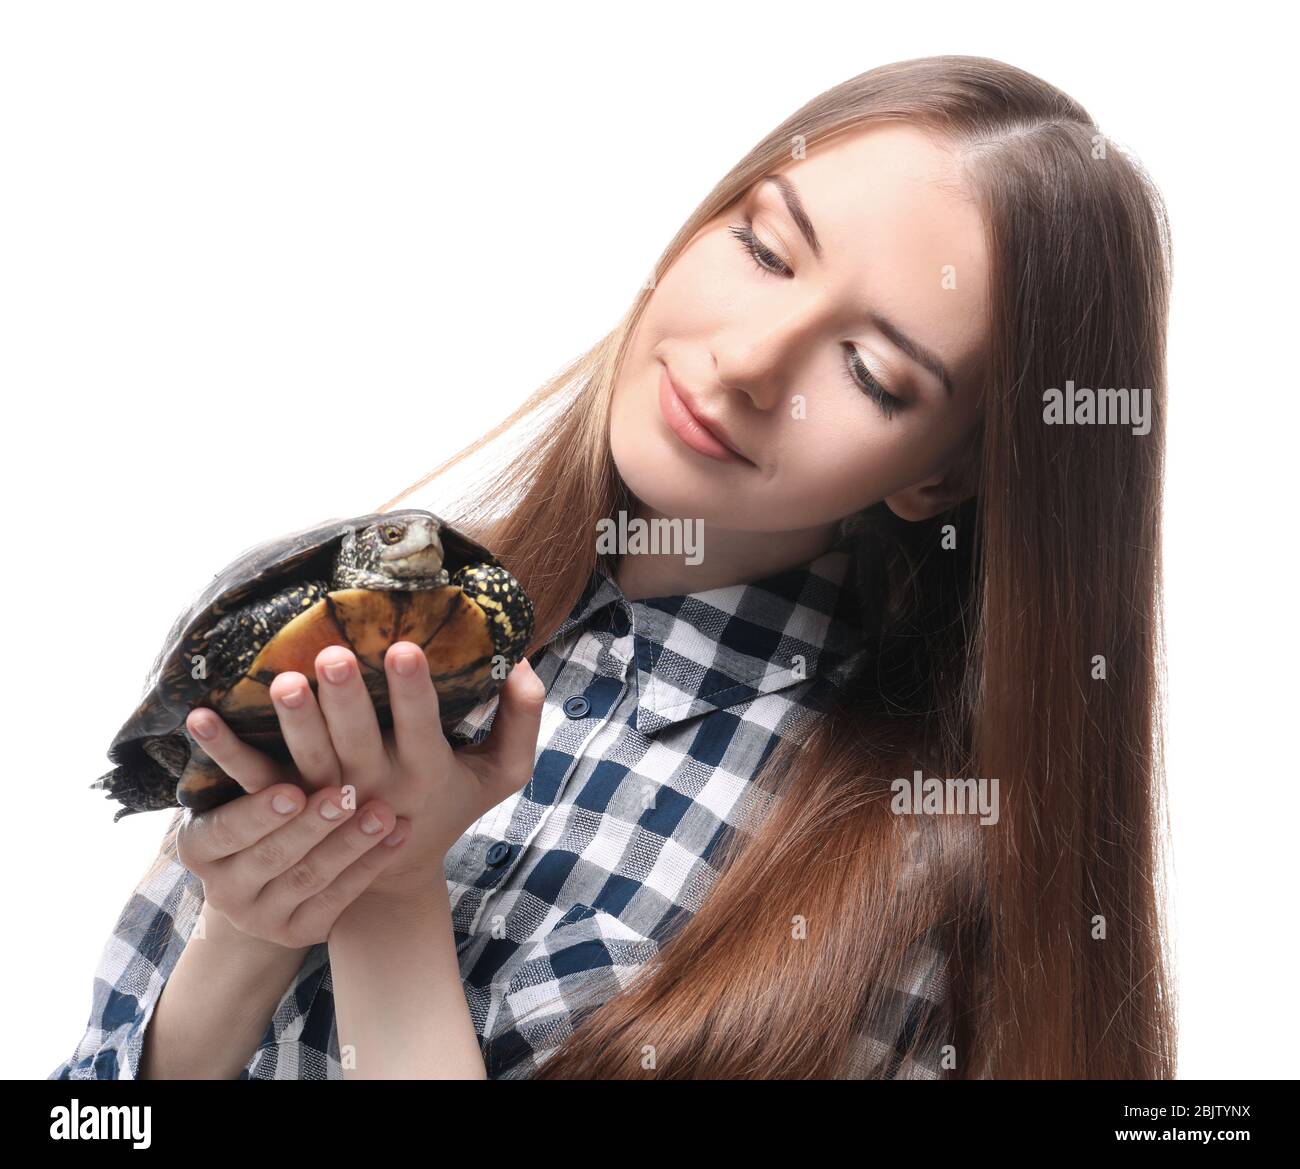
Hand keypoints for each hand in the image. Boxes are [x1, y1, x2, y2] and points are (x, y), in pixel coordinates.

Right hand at [175, 778, 410, 948]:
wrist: (264, 884)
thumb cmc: (258, 813)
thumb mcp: (242, 790)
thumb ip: (252, 760)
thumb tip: (267, 692)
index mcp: (198, 846)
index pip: (226, 830)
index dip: (259, 812)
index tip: (292, 789)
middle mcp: (222, 889)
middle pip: (271, 855)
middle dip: (311, 825)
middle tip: (345, 795)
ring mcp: (260, 917)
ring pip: (310, 877)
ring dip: (350, 843)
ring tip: (383, 811)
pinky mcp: (299, 932)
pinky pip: (339, 899)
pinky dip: (372, 863)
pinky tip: (399, 832)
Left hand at [186, 640, 545, 905]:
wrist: (392, 877)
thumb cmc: (449, 804)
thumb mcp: (499, 773)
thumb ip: (522, 720)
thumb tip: (525, 663)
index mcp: (425, 770)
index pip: (421, 727)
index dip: (414, 691)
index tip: (404, 647)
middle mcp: (375, 789)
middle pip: (358, 743)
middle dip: (345, 701)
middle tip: (331, 657)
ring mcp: (325, 803)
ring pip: (306, 763)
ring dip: (291, 723)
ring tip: (279, 681)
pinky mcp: (285, 811)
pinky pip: (252, 782)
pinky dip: (224, 750)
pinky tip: (199, 715)